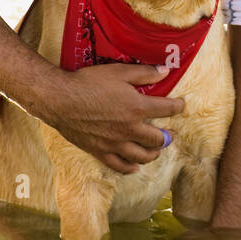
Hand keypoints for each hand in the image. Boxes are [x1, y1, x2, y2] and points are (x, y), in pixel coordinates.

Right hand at [34, 63, 185, 174]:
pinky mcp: (100, 151)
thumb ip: (144, 73)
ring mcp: (115, 143)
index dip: (178, 107)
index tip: (181, 105)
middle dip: (168, 137)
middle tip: (170, 134)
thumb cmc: (88, 83)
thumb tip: (165, 71)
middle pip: (158, 139)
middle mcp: (130, 129)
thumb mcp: (119, 72)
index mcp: (137, 108)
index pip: (167, 110)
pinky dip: (131, 167)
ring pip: (142, 155)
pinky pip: (120, 165)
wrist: (60, 100)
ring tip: (156, 150)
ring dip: (153, 153)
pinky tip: (135, 166)